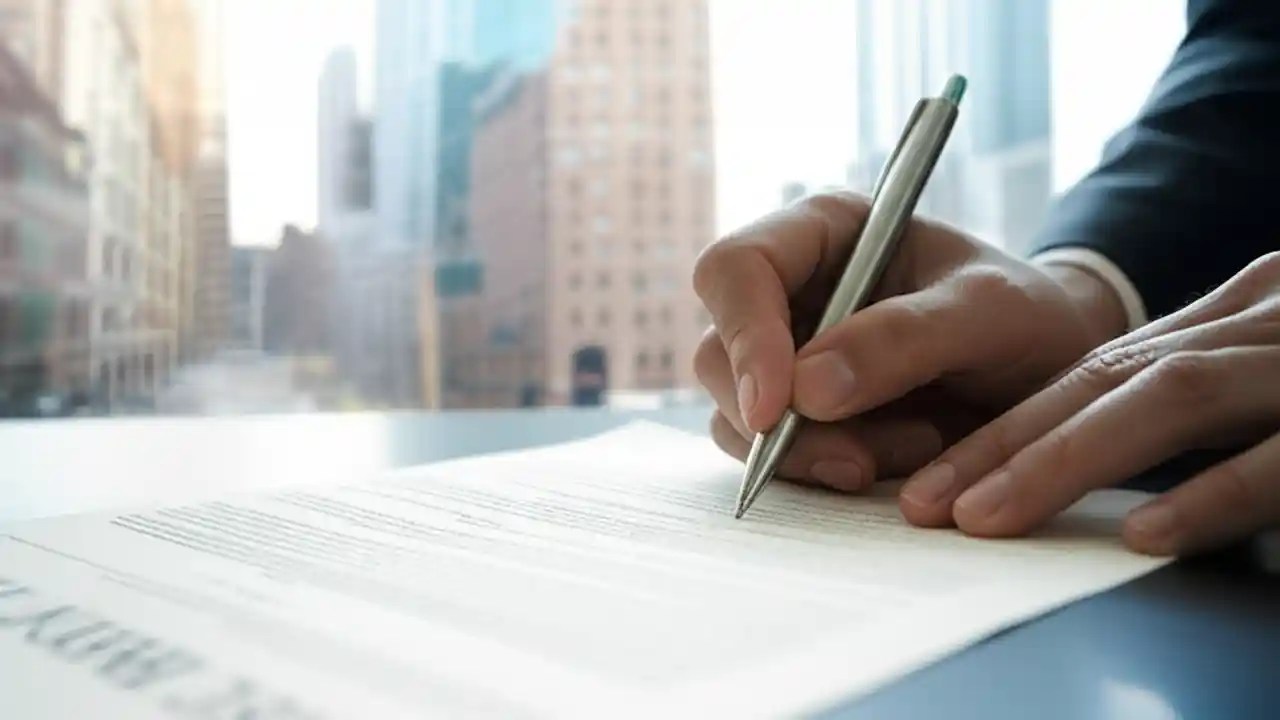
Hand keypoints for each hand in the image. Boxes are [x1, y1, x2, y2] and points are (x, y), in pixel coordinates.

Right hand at [692, 192, 1126, 489]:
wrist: (1053, 375)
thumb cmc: (1027, 318)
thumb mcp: (990, 313)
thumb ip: (904, 339)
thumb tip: (804, 390)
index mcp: (824, 232)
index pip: (735, 268)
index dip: (743, 336)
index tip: (776, 408)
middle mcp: (790, 291)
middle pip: (719, 352)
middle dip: (780, 419)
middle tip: (857, 461)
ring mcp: (787, 358)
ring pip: (738, 416)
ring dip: (814, 453)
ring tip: (915, 447)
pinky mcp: (798, 417)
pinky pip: (773, 456)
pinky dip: (826, 472)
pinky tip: (896, 461)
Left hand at [901, 253, 1279, 555]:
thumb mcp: (1262, 372)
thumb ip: (1185, 402)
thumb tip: (1070, 460)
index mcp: (1228, 318)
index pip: (1095, 370)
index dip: (1005, 432)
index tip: (930, 489)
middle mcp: (1253, 325)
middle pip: (1109, 378)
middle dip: (1006, 446)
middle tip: (923, 507)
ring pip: (1175, 396)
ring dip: (1068, 459)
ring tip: (985, 518)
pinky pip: (1278, 457)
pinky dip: (1211, 494)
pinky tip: (1144, 532)